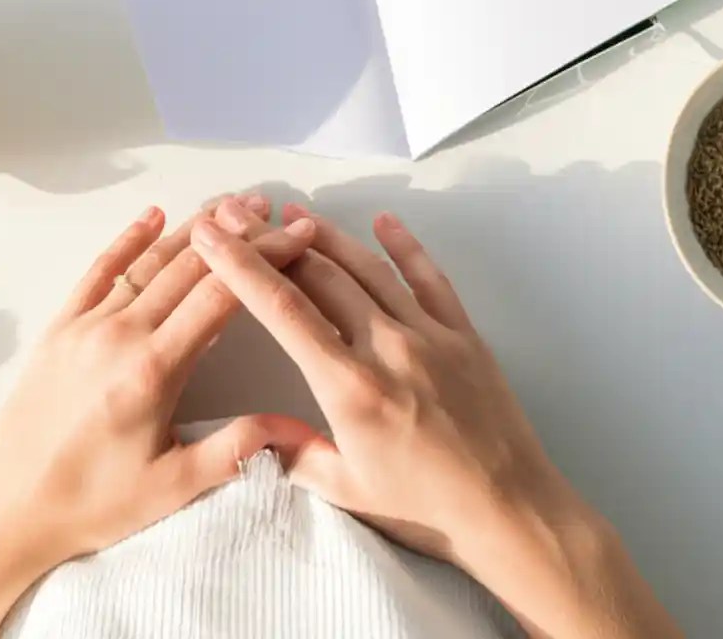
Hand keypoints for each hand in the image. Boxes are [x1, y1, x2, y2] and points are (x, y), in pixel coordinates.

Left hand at [0, 196, 318, 638]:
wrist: (8, 509)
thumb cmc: (92, 504)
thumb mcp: (172, 488)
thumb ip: (236, 450)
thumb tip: (298, 425)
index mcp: (154, 369)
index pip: (221, 294)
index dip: (264, 259)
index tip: (299, 236)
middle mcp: (120, 334)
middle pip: (189, 267)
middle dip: (236, 234)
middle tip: (274, 209)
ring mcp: (85, 326)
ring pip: (147, 262)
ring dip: (190, 229)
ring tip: (229, 204)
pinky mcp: (58, 330)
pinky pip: (97, 272)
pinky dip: (126, 241)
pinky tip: (151, 216)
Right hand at [190, 205, 679, 638]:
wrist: (509, 509)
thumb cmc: (425, 508)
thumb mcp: (345, 490)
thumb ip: (294, 451)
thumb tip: (253, 430)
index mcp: (350, 387)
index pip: (283, 311)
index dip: (241, 267)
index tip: (212, 237)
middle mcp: (388, 347)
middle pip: (320, 276)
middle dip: (272, 243)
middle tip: (239, 219)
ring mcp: (430, 334)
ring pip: (369, 268)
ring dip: (327, 236)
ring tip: (293, 214)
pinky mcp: (464, 335)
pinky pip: (430, 278)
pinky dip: (405, 246)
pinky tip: (384, 221)